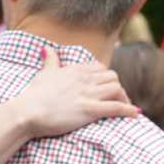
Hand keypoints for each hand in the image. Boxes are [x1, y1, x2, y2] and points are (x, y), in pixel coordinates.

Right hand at [18, 48, 136, 137]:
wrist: (28, 111)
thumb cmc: (33, 95)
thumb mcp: (44, 73)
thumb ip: (50, 60)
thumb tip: (47, 49)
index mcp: (75, 69)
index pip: (100, 68)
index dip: (107, 78)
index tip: (107, 88)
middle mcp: (84, 79)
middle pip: (112, 77)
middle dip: (118, 88)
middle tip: (118, 100)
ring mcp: (87, 93)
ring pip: (117, 89)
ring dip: (124, 98)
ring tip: (126, 109)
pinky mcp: (89, 110)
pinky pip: (115, 107)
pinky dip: (127, 110)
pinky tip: (135, 115)